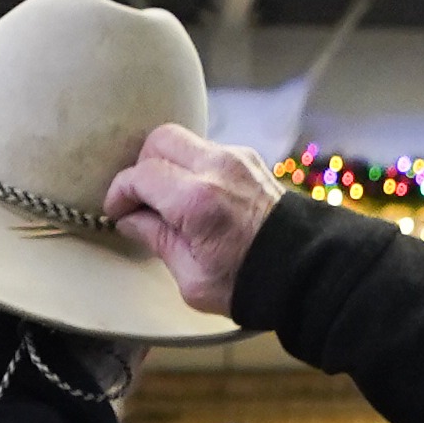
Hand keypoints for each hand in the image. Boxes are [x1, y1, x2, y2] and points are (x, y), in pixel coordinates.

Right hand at [103, 123, 280, 314]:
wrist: (306, 270)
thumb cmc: (249, 282)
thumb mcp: (192, 277)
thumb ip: (157, 240)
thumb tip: (130, 219)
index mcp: (197, 201)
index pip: (140, 175)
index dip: (120, 192)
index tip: (118, 212)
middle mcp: (216, 169)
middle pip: (160, 140)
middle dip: (142, 166)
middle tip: (141, 199)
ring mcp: (237, 159)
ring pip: (184, 140)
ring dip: (168, 164)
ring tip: (168, 200)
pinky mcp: (250, 160)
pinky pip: (208, 151)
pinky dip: (192, 166)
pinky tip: (195, 196)